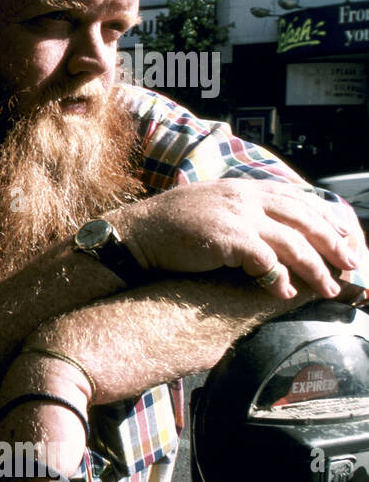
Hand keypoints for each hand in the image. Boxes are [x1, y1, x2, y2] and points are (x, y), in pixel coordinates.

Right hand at [113, 180, 360, 298]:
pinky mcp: (229, 238)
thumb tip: (263, 231)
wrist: (134, 234)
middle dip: (332, 243)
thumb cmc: (167, 227)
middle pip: (304, 218)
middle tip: (352, 265)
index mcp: (242, 188)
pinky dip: (280, 279)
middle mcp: (245, 197)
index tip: (342, 238)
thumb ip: (238, 210)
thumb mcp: (209, 207)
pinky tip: (285, 293)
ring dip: (315, 268)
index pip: (297, 199)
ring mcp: (237, 215)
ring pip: (294, 242)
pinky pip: (267, 262)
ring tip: (329, 288)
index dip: (323, 219)